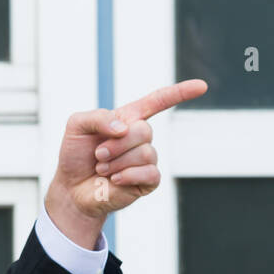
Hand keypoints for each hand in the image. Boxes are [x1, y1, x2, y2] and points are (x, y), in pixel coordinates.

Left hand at [45, 79, 208, 246]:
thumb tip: (125, 127)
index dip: (179, 93)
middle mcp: (140, 137)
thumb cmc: (75, 155)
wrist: (71, 187)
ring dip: (117, 161)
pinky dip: (127, 175)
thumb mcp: (76, 127)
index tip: (202, 86)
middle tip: (98, 155)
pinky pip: (149, 173)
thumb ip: (97, 117)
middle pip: (144, 130)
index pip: (157, 102)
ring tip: (102, 168)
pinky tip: (114, 179)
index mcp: (127, 119)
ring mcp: (146, 159)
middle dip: (116, 143)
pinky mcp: (148, 181)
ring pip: (145, 152)